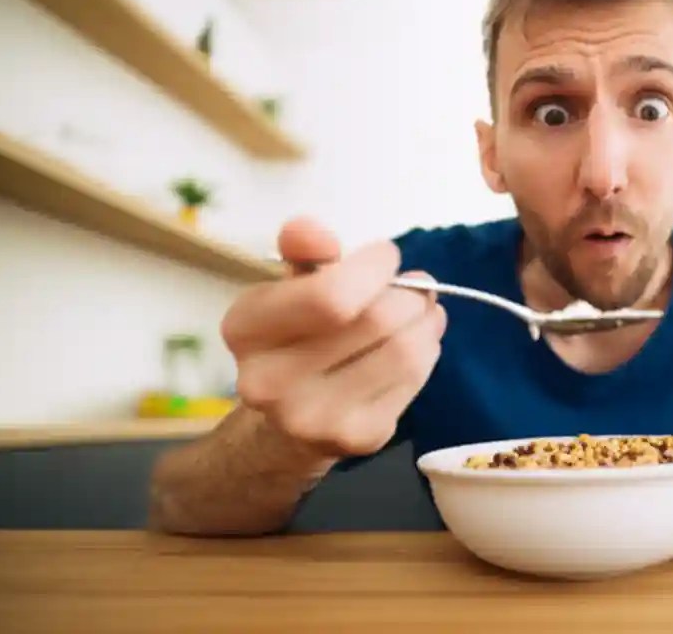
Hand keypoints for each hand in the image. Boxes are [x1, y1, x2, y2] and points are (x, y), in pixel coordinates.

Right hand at [221, 216, 445, 462]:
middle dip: (409, 294)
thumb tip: (312, 232)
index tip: (386, 256)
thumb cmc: (298, 336)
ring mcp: (313, 418)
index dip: (374, 267)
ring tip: (421, 312)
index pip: (330, 295)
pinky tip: (416, 344)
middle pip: (377, 320)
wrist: (288, 422)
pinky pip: (414, 380)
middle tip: (414, 288)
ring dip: (425, 321)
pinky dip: (427, 351)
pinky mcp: (357, 439)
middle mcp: (269, 381)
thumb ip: (303, 250)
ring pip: (405, 351)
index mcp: (245, 330)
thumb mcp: (290, 286)